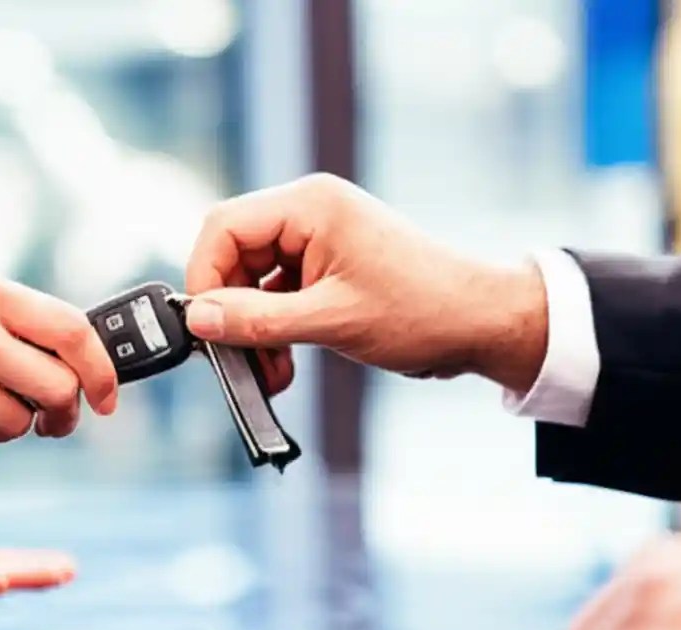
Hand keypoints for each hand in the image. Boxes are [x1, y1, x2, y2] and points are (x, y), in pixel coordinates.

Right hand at [183, 174, 548, 392]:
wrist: (482, 324)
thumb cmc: (423, 311)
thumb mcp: (330, 321)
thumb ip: (257, 320)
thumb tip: (199, 319)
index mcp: (310, 205)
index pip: (224, 227)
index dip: (205, 277)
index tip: (206, 326)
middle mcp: (309, 212)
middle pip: (234, 255)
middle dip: (231, 311)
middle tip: (238, 359)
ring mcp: (318, 239)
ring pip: (253, 281)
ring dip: (253, 329)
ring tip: (269, 373)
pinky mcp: (326, 267)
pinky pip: (277, 294)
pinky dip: (274, 330)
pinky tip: (283, 365)